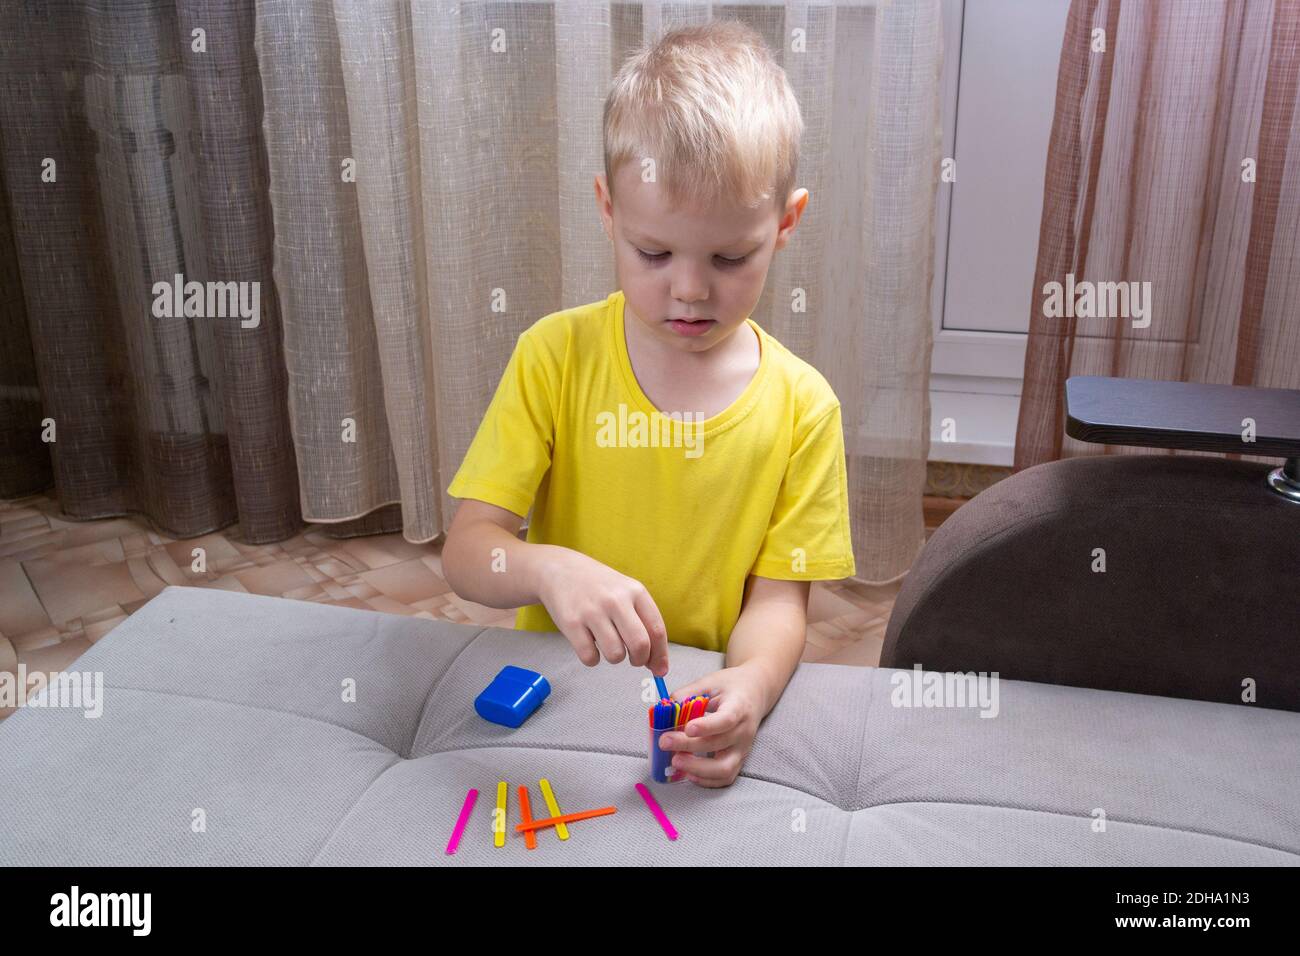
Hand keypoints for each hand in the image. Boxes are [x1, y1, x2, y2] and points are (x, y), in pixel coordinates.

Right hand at [535, 546, 669, 675]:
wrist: (560, 569)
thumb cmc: (599, 587)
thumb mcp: (626, 592)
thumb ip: (644, 622)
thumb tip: (657, 664)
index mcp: (635, 591)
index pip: (657, 630)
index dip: (660, 655)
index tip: (660, 669)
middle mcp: (615, 600)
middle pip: (640, 645)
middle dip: (640, 660)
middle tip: (634, 660)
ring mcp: (592, 611)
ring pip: (615, 655)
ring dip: (615, 658)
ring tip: (608, 645)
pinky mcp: (571, 623)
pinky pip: (590, 657)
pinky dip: (592, 659)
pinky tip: (590, 644)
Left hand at [659, 664, 765, 786]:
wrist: (755, 694)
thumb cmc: (730, 687)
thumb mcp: (710, 681)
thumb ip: (687, 694)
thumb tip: (664, 709)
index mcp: (739, 707)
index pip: (726, 720)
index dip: (707, 726)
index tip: (687, 728)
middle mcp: (744, 731)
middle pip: (718, 744)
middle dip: (688, 746)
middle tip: (665, 742)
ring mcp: (743, 749)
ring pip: (724, 768)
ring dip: (698, 768)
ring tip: (675, 761)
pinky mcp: (739, 760)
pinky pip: (725, 777)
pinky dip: (706, 780)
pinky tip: (688, 772)